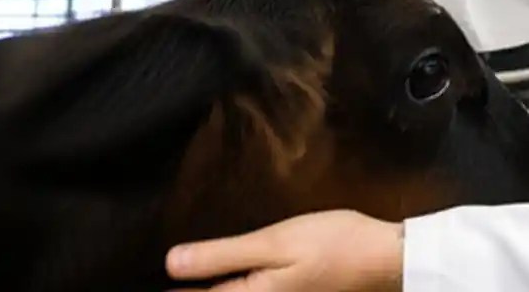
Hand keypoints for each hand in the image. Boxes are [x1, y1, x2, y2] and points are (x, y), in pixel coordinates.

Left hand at [165, 210, 403, 291]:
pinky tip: (226, 278)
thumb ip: (222, 255)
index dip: (173, 290)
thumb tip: (169, 264)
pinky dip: (232, 288)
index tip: (139, 275)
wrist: (388, 260)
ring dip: (210, 288)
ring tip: (190, 276)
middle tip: (173, 271)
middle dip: (192, 288)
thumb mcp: (275, 242)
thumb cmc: (334, 245)